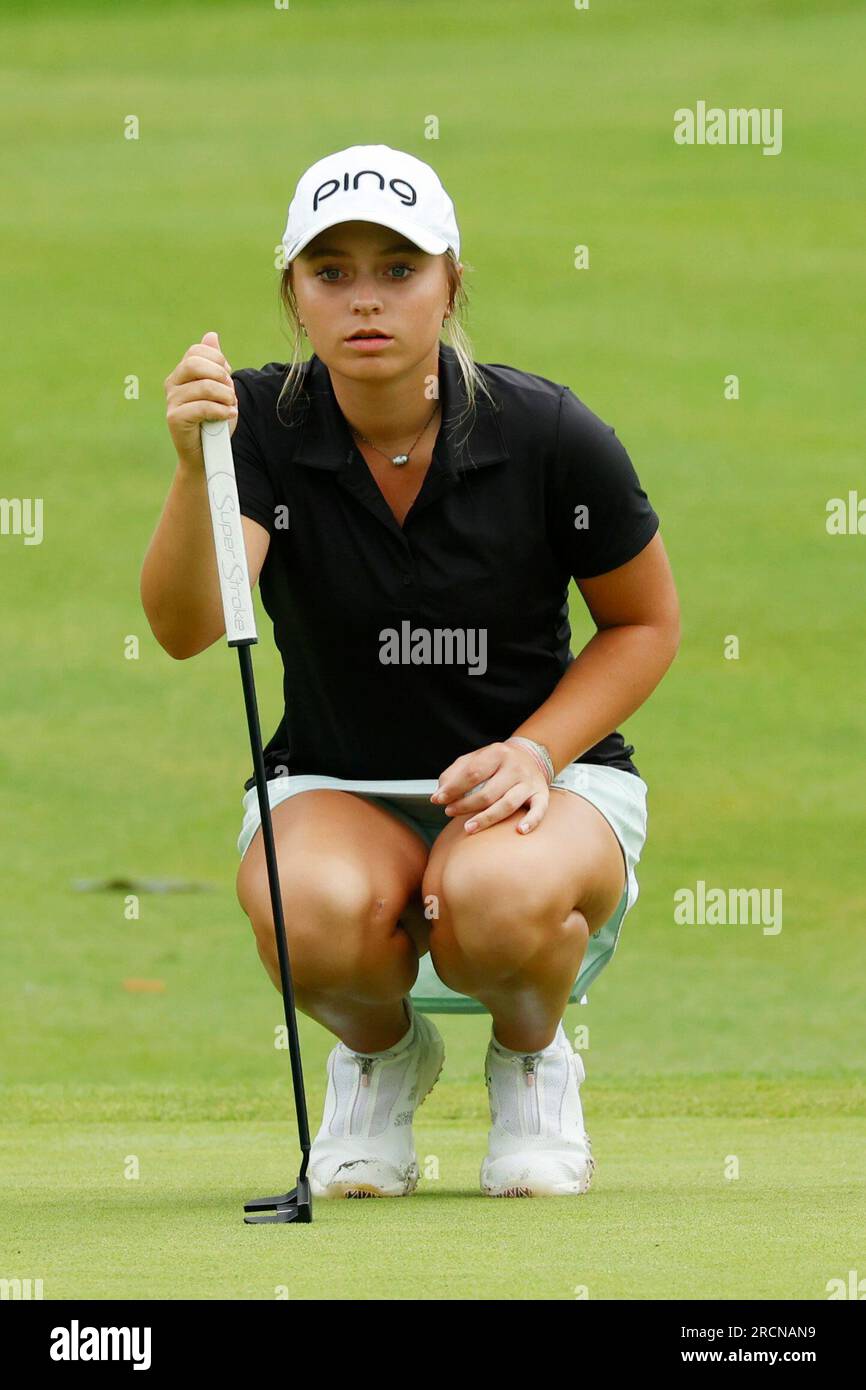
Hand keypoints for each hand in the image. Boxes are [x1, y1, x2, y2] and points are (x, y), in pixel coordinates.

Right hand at [165, 330, 238, 468]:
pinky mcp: (174, 418)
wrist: (208, 454)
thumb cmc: (215, 422)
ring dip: (225, 397)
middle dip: (220, 375)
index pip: (198, 351)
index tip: (227, 377)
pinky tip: (229, 415)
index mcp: (182, 373)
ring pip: (204, 386)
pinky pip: (202, 407)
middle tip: (230, 391)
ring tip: (230, 407)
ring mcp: (171, 401)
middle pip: (195, 363)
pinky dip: (221, 410)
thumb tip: (211, 335)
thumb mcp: (220, 389)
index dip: (218, 360)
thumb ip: (216, 364)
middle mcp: (172, 384)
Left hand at [429, 741, 550, 835]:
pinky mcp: (541, 794)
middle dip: (466, 805)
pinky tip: (520, 831)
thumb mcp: (474, 759)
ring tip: (468, 827)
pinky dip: (531, 821)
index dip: (453, 789)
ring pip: (508, 804)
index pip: (472, 773)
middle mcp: (515, 767)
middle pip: (488, 792)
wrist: (530, 755)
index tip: (437, 800)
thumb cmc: (496, 762)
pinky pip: (539, 810)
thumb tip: (438, 794)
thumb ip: (454, 774)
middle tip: (449, 812)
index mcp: (497, 753)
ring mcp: (529, 782)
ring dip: (487, 818)